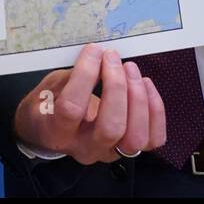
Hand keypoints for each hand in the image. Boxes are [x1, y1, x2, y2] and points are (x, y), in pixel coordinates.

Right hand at [13, 45, 165, 164]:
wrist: (50, 132)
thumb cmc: (48, 104)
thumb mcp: (50, 86)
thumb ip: (73, 75)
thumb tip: (100, 56)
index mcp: (56, 131)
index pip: (72, 108)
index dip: (85, 75)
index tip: (93, 50)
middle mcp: (84, 148)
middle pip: (111, 127)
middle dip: (116, 87)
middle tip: (113, 57)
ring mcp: (109, 153)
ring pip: (135, 137)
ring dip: (138, 98)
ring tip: (130, 68)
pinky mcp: (128, 150)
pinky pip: (153, 138)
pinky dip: (155, 110)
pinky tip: (145, 84)